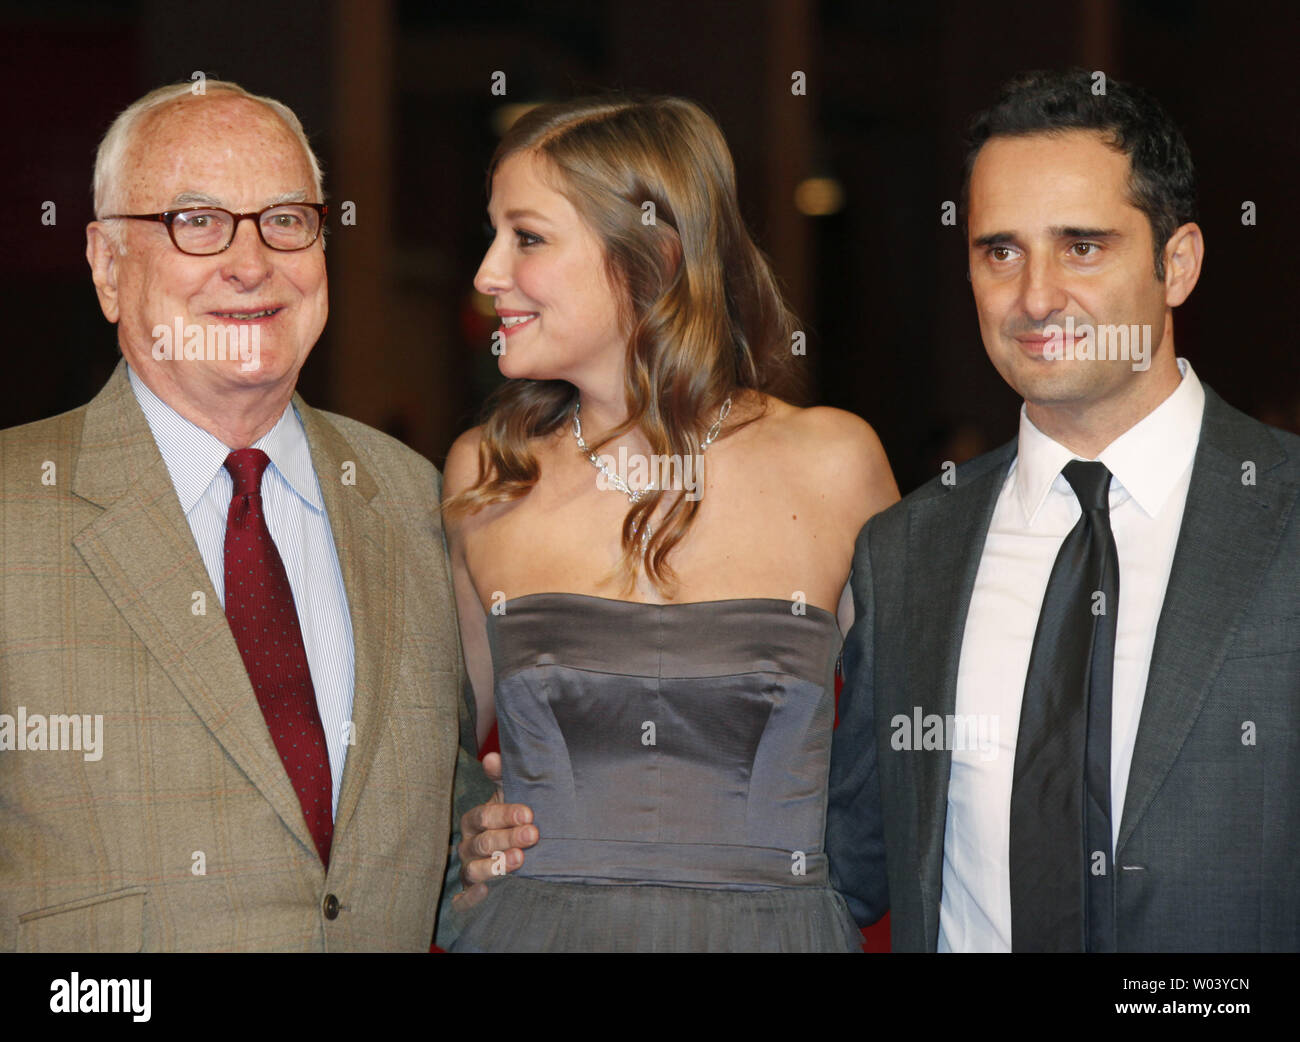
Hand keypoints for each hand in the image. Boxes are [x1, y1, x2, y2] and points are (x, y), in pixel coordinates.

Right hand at [453, 753, 538, 910]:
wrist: (513, 850)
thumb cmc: (510, 820)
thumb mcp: (508, 796)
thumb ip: (502, 778)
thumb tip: (491, 757)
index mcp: (474, 821)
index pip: (484, 816)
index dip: (505, 814)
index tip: (529, 814)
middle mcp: (467, 846)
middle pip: (482, 842)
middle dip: (507, 838)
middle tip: (532, 835)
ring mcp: (466, 871)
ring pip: (474, 870)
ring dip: (495, 866)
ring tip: (519, 860)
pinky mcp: (467, 895)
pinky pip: (462, 900)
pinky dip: (472, 898)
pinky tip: (487, 892)